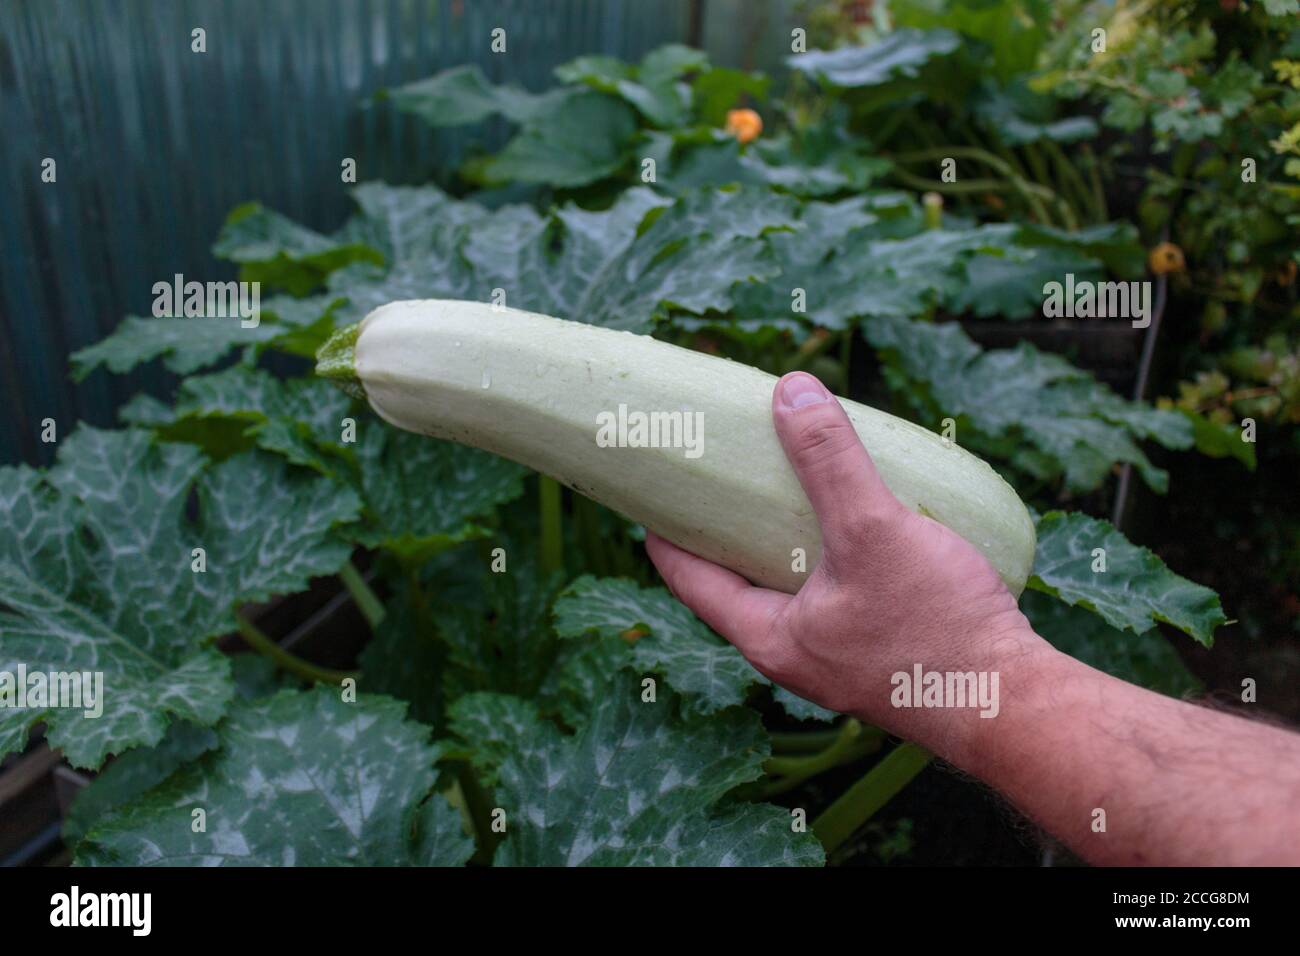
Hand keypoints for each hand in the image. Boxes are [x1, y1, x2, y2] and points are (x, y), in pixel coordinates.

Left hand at [646, 371, 1045, 733]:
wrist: (1018, 706)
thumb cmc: (937, 629)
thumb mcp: (873, 530)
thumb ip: (828, 460)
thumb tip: (789, 388)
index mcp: (766, 637)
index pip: (687, 576)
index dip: (664, 526)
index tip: (653, 481)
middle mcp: (792, 653)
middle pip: (735, 578)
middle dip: (728, 524)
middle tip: (723, 470)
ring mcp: (836, 656)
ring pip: (790, 584)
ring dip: (782, 536)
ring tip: (786, 481)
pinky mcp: (879, 650)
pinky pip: (836, 592)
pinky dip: (830, 552)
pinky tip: (854, 517)